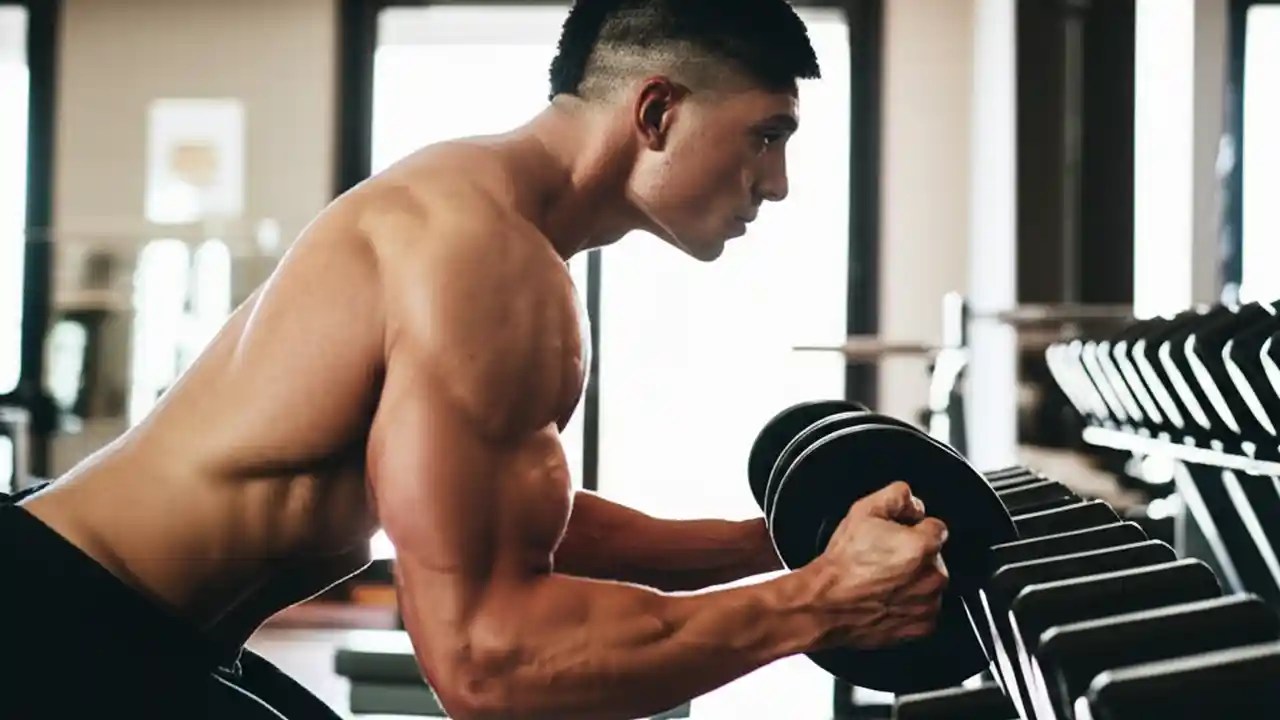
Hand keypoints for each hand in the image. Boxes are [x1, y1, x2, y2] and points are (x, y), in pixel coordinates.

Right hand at [804, 481, 948, 650]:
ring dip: (914, 580)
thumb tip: (913, 502)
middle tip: (884, 559)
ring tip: (882, 580)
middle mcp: (933, 577)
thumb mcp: (863, 510)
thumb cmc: (843, 566)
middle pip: (934, 557)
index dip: (914, 528)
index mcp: (923, 546)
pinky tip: (886, 598)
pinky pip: (924, 610)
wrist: (826, 606)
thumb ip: (897, 496)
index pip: (936, 528)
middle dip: (915, 555)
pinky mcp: (922, 627)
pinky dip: (910, 605)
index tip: (897, 536)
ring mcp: (929, 605)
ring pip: (929, 584)